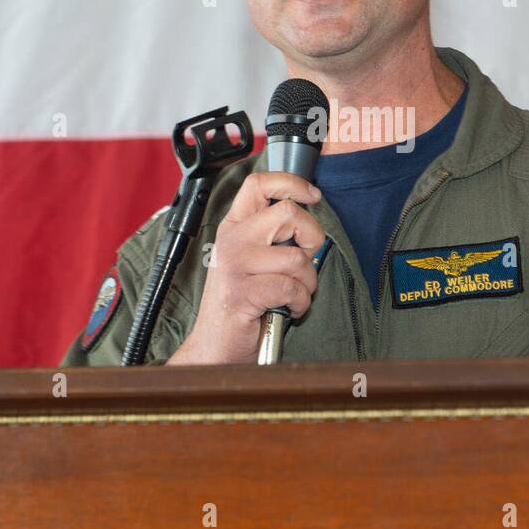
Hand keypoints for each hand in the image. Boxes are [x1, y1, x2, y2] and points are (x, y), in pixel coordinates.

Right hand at [167, 172, 325, 364]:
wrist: (216, 345)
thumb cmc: (241, 303)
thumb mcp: (250, 259)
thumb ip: (271, 235)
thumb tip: (308, 221)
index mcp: (234, 227)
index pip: (259, 183)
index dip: (293, 183)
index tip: (313, 195)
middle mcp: (232, 240)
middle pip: (288, 212)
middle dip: (312, 236)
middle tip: (307, 256)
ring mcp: (236, 266)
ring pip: (297, 257)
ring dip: (308, 282)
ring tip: (295, 293)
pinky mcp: (244, 292)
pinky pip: (292, 288)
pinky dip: (300, 302)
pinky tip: (290, 309)